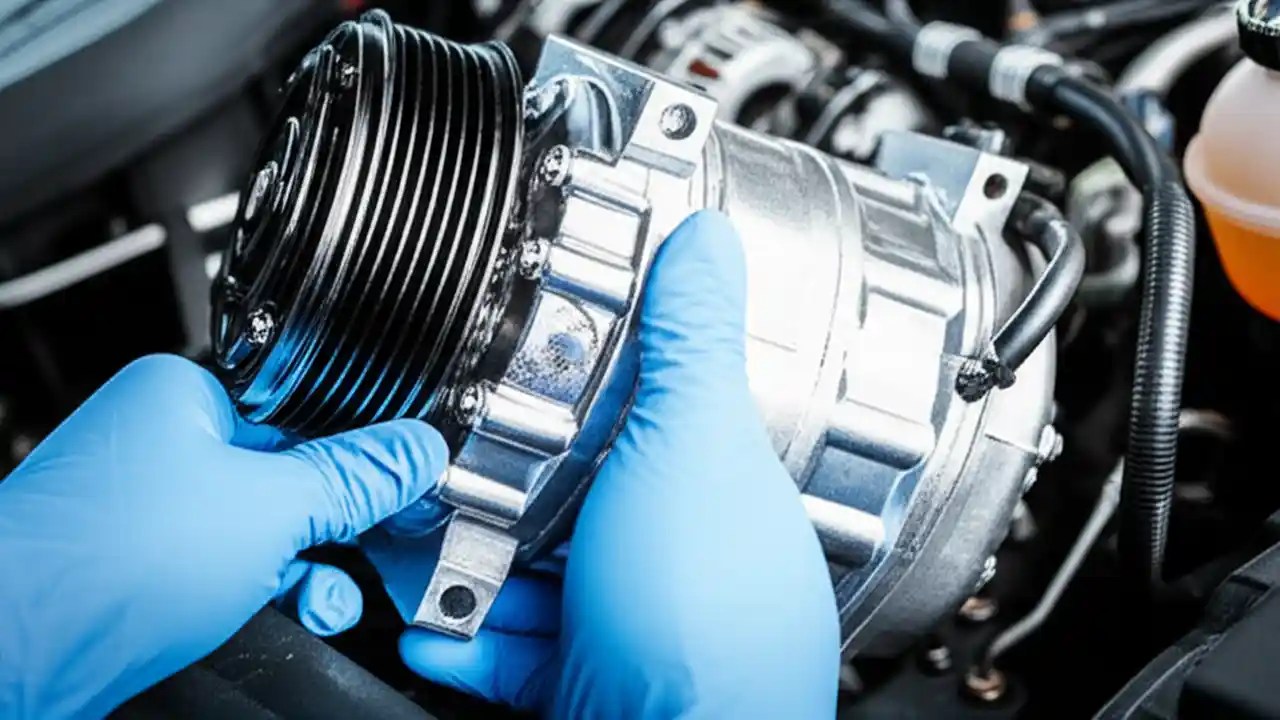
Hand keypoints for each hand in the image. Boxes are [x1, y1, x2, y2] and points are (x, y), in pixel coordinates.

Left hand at [0, 355, 446, 718]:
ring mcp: (143, 508)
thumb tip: (417, 450)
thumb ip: (356, 478)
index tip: (397, 488)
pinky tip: (280, 616)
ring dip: (302, 571)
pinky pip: (223, 567)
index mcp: (183, 395)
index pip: (304, 413)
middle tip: (361, 550)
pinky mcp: (135, 567)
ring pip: (258, 531)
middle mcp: (158, 442)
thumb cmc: (104, 566)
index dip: (357, 457)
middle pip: (287, 478)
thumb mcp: (273, 511)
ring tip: (315, 601)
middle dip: (330, 529)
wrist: (9, 656)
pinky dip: (260, 594)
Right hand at [365, 211, 840, 716]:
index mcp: (718, 495)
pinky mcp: (585, 690)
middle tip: (451, 460)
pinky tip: (433, 628)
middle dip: (508, 483)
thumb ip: (691, 344)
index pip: (658, 424)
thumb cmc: (702, 632)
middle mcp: (681, 564)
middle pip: (579, 502)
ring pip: (536, 579)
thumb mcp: (693, 449)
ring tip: (425, 542)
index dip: (598, 395)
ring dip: (471, 564)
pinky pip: (510, 654)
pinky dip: (465, 640)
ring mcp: (632, 632)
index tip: (536, 371)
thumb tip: (706, 240)